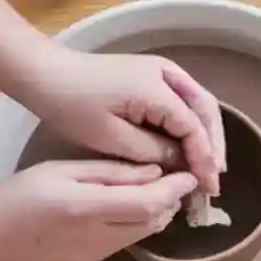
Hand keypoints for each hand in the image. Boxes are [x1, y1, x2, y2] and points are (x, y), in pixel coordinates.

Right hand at [0, 160, 197, 260]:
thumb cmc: (11, 201)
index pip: (149, 201)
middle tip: (179, 175)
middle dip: (173, 199)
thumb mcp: (55, 172)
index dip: (174, 188)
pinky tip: (133, 204)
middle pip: (154, 220)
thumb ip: (105, 172)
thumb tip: (149, 170)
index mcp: (87, 208)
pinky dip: (141, 220)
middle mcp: (100, 236)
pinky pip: (128, 239)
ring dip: (159, 211)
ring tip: (160, 187)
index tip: (188, 172)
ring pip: (145, 232)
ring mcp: (99, 254)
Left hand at [19, 48, 225, 193]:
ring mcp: (162, 72)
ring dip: (206, 137)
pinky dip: (191, 127)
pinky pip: (183, 103)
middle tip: (214, 182)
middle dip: (213, 148)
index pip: (193, 128)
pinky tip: (190, 149)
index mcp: (157, 88)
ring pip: (199, 105)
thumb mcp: (111, 137)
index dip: (203, 160)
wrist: (46, 73)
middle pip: (206, 112)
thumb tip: (182, 165)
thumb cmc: (72, 106)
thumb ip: (152, 152)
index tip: (207, 188)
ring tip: (208, 169)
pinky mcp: (153, 76)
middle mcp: (167, 74)